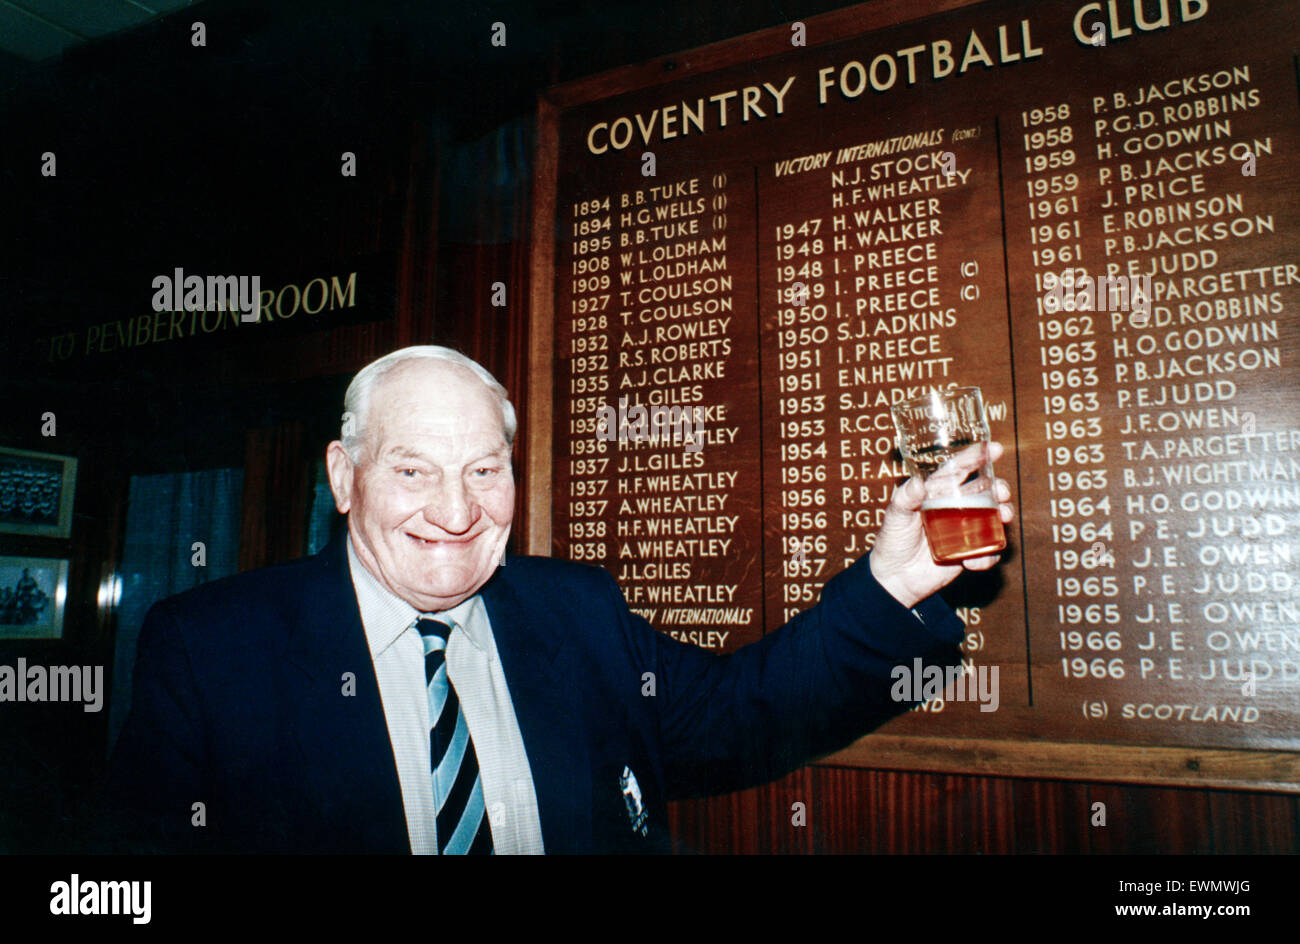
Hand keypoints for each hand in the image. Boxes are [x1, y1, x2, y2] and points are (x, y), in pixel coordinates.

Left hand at [868, 440, 1013, 608]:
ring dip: (1003, 514)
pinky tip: (974, 561)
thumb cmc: (892, 541)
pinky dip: (988, 555)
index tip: (995, 449)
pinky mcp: (969, 552)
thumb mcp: (894, 516)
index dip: (977, 457)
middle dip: (998, 487)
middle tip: (1002, 491)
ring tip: (1003, 516)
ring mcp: (964, 529)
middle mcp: (955, 507)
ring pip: (993, 517)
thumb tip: (917, 482)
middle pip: (984, 491)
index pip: (959, 470)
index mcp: (937, 493)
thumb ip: (904, 499)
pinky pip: (988, 551)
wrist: (895, 578)